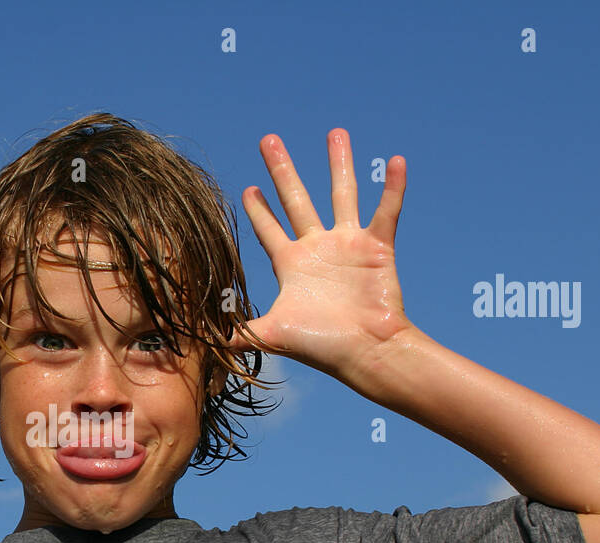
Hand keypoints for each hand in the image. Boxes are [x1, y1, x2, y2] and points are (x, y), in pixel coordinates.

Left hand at [228, 129, 413, 380]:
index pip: (268, 229)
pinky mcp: (377, 248)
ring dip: (339, 164)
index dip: (257, 210)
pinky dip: (393, 188)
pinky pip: (386, 212)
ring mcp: (348, 245)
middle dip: (282, 170)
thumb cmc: (322, 347)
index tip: (248, 188)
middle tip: (268, 140)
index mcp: (292, 264)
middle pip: (296, 199)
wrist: (367, 353)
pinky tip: (395, 161)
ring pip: (342, 194)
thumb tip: (204, 343)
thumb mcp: (274, 335)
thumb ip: (241, 334)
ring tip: (335, 132)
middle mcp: (318, 249)